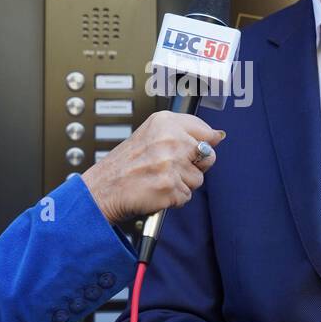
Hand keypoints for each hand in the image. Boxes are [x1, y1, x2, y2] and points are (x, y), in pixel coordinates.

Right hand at [80, 111, 224, 224]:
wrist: (102, 189)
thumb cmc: (125, 164)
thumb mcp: (150, 134)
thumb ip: (184, 132)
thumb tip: (218, 136)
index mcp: (165, 122)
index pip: (206, 131)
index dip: (202, 144)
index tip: (192, 150)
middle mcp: (169, 140)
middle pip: (208, 156)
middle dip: (194, 166)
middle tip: (169, 167)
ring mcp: (170, 164)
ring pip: (198, 179)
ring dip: (182, 184)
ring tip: (159, 179)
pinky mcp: (169, 187)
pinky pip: (186, 196)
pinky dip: (174, 198)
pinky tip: (156, 191)